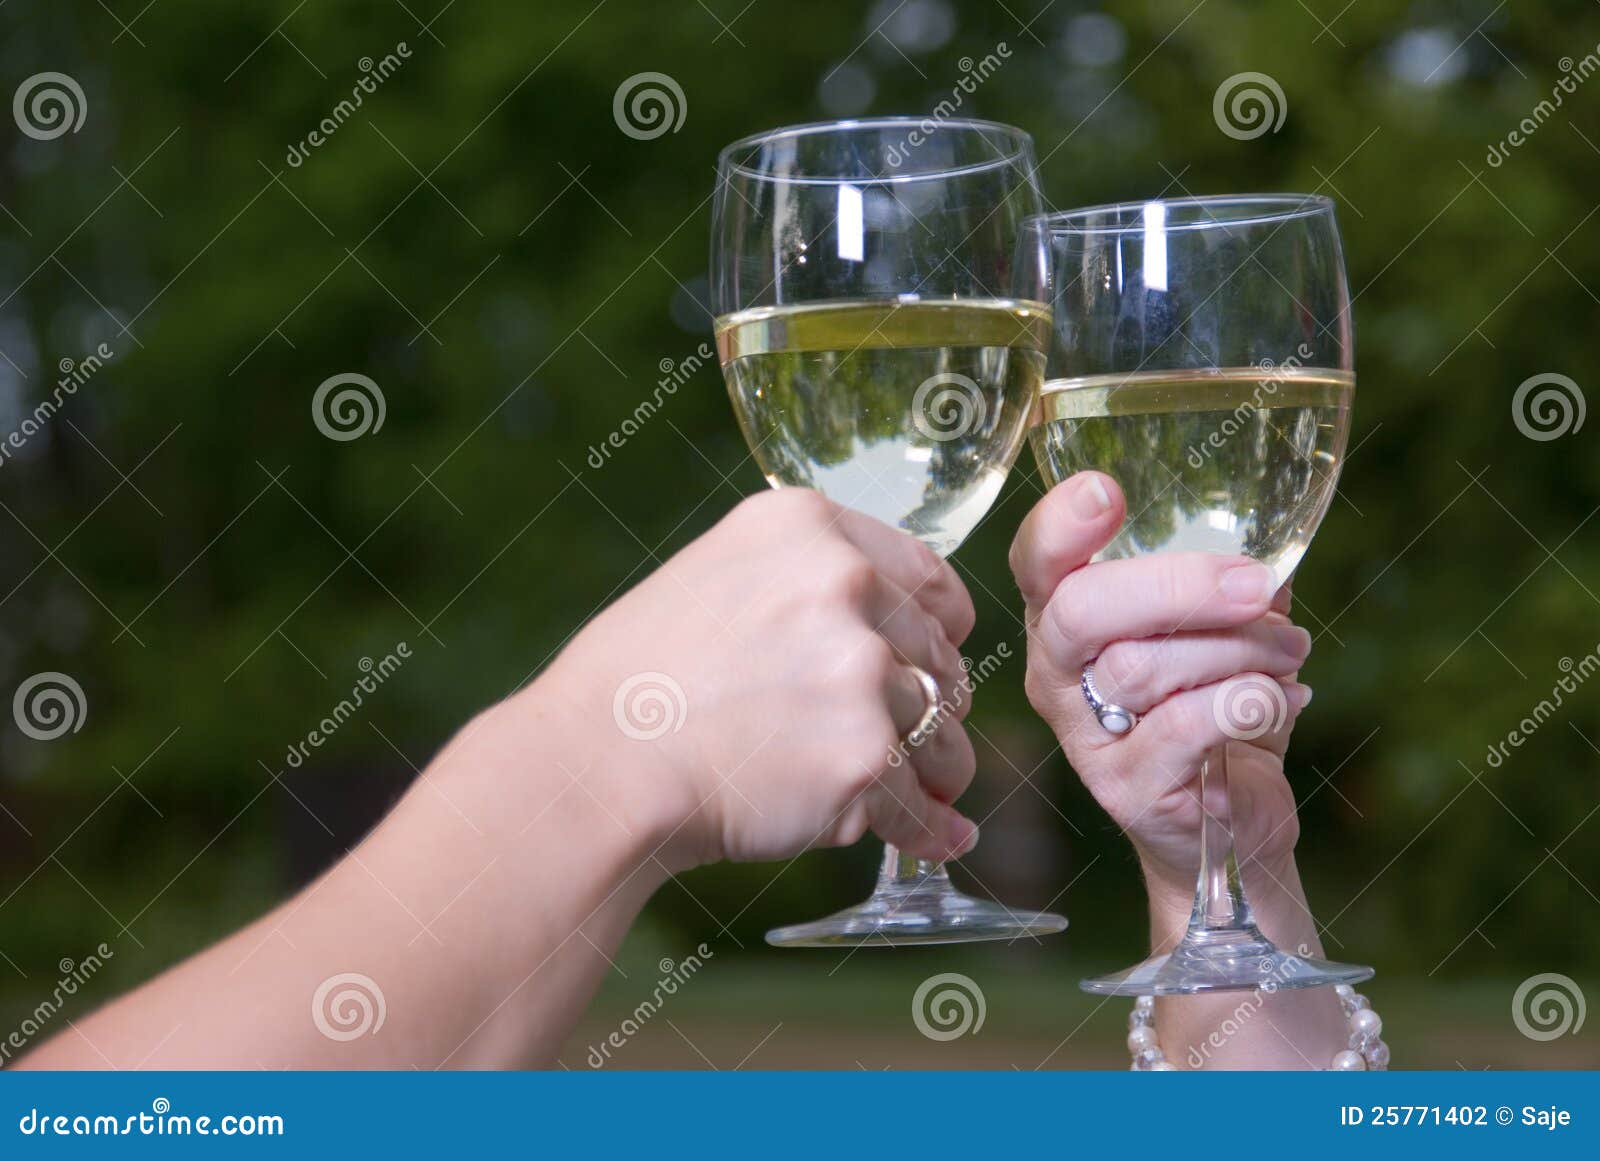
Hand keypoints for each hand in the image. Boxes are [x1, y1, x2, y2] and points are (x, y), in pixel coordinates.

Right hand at [534, 489, 980, 869]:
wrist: (595, 766)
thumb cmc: (638, 684)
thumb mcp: (716, 579)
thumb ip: (805, 585)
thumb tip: (892, 635)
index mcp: (808, 528)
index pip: (928, 576)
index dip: (940, 625)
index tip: (936, 654)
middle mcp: (844, 584)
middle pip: (939, 656)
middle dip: (933, 703)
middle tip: (905, 736)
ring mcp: (859, 670)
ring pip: (941, 731)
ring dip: (936, 769)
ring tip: (925, 795)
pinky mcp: (863, 755)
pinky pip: (919, 803)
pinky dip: (925, 829)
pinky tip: (937, 840)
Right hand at [1008, 471, 1311, 905]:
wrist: (1228, 828)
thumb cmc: (1215, 716)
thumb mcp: (1212, 638)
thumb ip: (1226, 588)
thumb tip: (1274, 545)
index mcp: (1066, 619)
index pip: (1036, 562)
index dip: (1058, 525)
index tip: (1107, 493)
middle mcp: (1055, 674)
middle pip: (1078, 610)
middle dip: (1176, 585)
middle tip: (1255, 585)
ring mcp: (1084, 737)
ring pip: (1141, 667)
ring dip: (1236, 648)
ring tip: (1289, 651)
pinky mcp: (1127, 789)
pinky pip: (1184, 728)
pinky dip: (1247, 703)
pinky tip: (1278, 699)